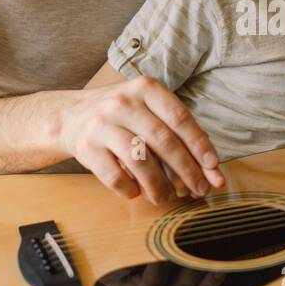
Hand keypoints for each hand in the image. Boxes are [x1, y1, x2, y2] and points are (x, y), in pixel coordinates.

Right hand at [58, 77, 225, 204]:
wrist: (71, 116)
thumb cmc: (122, 116)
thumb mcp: (149, 110)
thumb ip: (180, 135)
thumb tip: (212, 171)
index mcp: (146, 88)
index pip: (180, 118)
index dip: (199, 144)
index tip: (213, 166)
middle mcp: (124, 103)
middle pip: (163, 141)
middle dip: (186, 170)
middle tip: (200, 189)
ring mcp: (103, 125)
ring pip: (140, 161)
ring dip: (160, 185)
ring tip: (167, 197)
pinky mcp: (87, 148)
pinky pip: (115, 177)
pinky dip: (131, 190)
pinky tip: (138, 192)